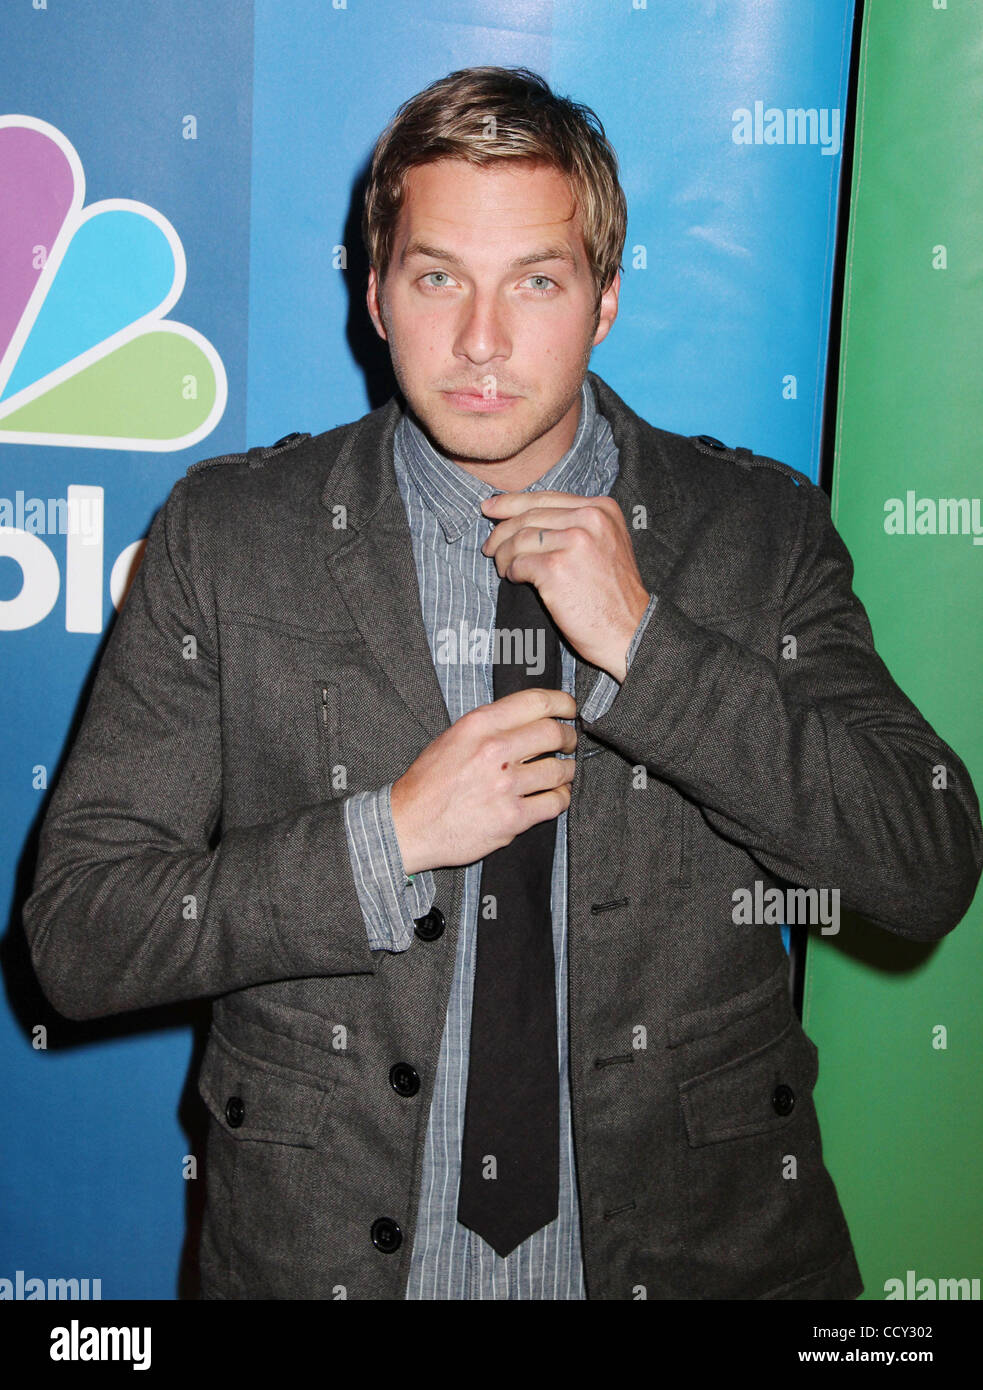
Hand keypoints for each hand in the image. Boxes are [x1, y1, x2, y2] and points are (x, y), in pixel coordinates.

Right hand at [390, 688, 576, 874]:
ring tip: (562, 772)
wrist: (409, 824)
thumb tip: (528, 719)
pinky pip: (555, 803)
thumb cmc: (429, 782)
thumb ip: (490, 726)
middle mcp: (494, 751)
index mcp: (479, 725)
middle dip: (569, 738)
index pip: (537, 702)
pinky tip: (554, 796)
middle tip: (569, 743)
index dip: (563, 703)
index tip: (570, 709)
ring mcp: (505, 786)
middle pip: (555, 734)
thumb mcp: (453, 737)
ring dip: (567, 771)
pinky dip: (560, 798)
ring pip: (560, 770)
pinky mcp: (512, 818)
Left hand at [480, 491, 649, 681]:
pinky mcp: (557, 568)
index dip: (512, 502)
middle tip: (489, 547)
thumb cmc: (613, 594)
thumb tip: (525, 517)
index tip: (490, 508)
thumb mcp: (606, 544)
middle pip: (529, 516)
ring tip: (504, 568)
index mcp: (602, 508)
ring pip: (519, 539)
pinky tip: (515, 579)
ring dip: (504, 555)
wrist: (630, 630)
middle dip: (501, 531)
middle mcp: (589, 519)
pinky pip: (519, 563)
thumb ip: (576, 525)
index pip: (546, 498)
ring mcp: (573, 542)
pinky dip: (511, 571)